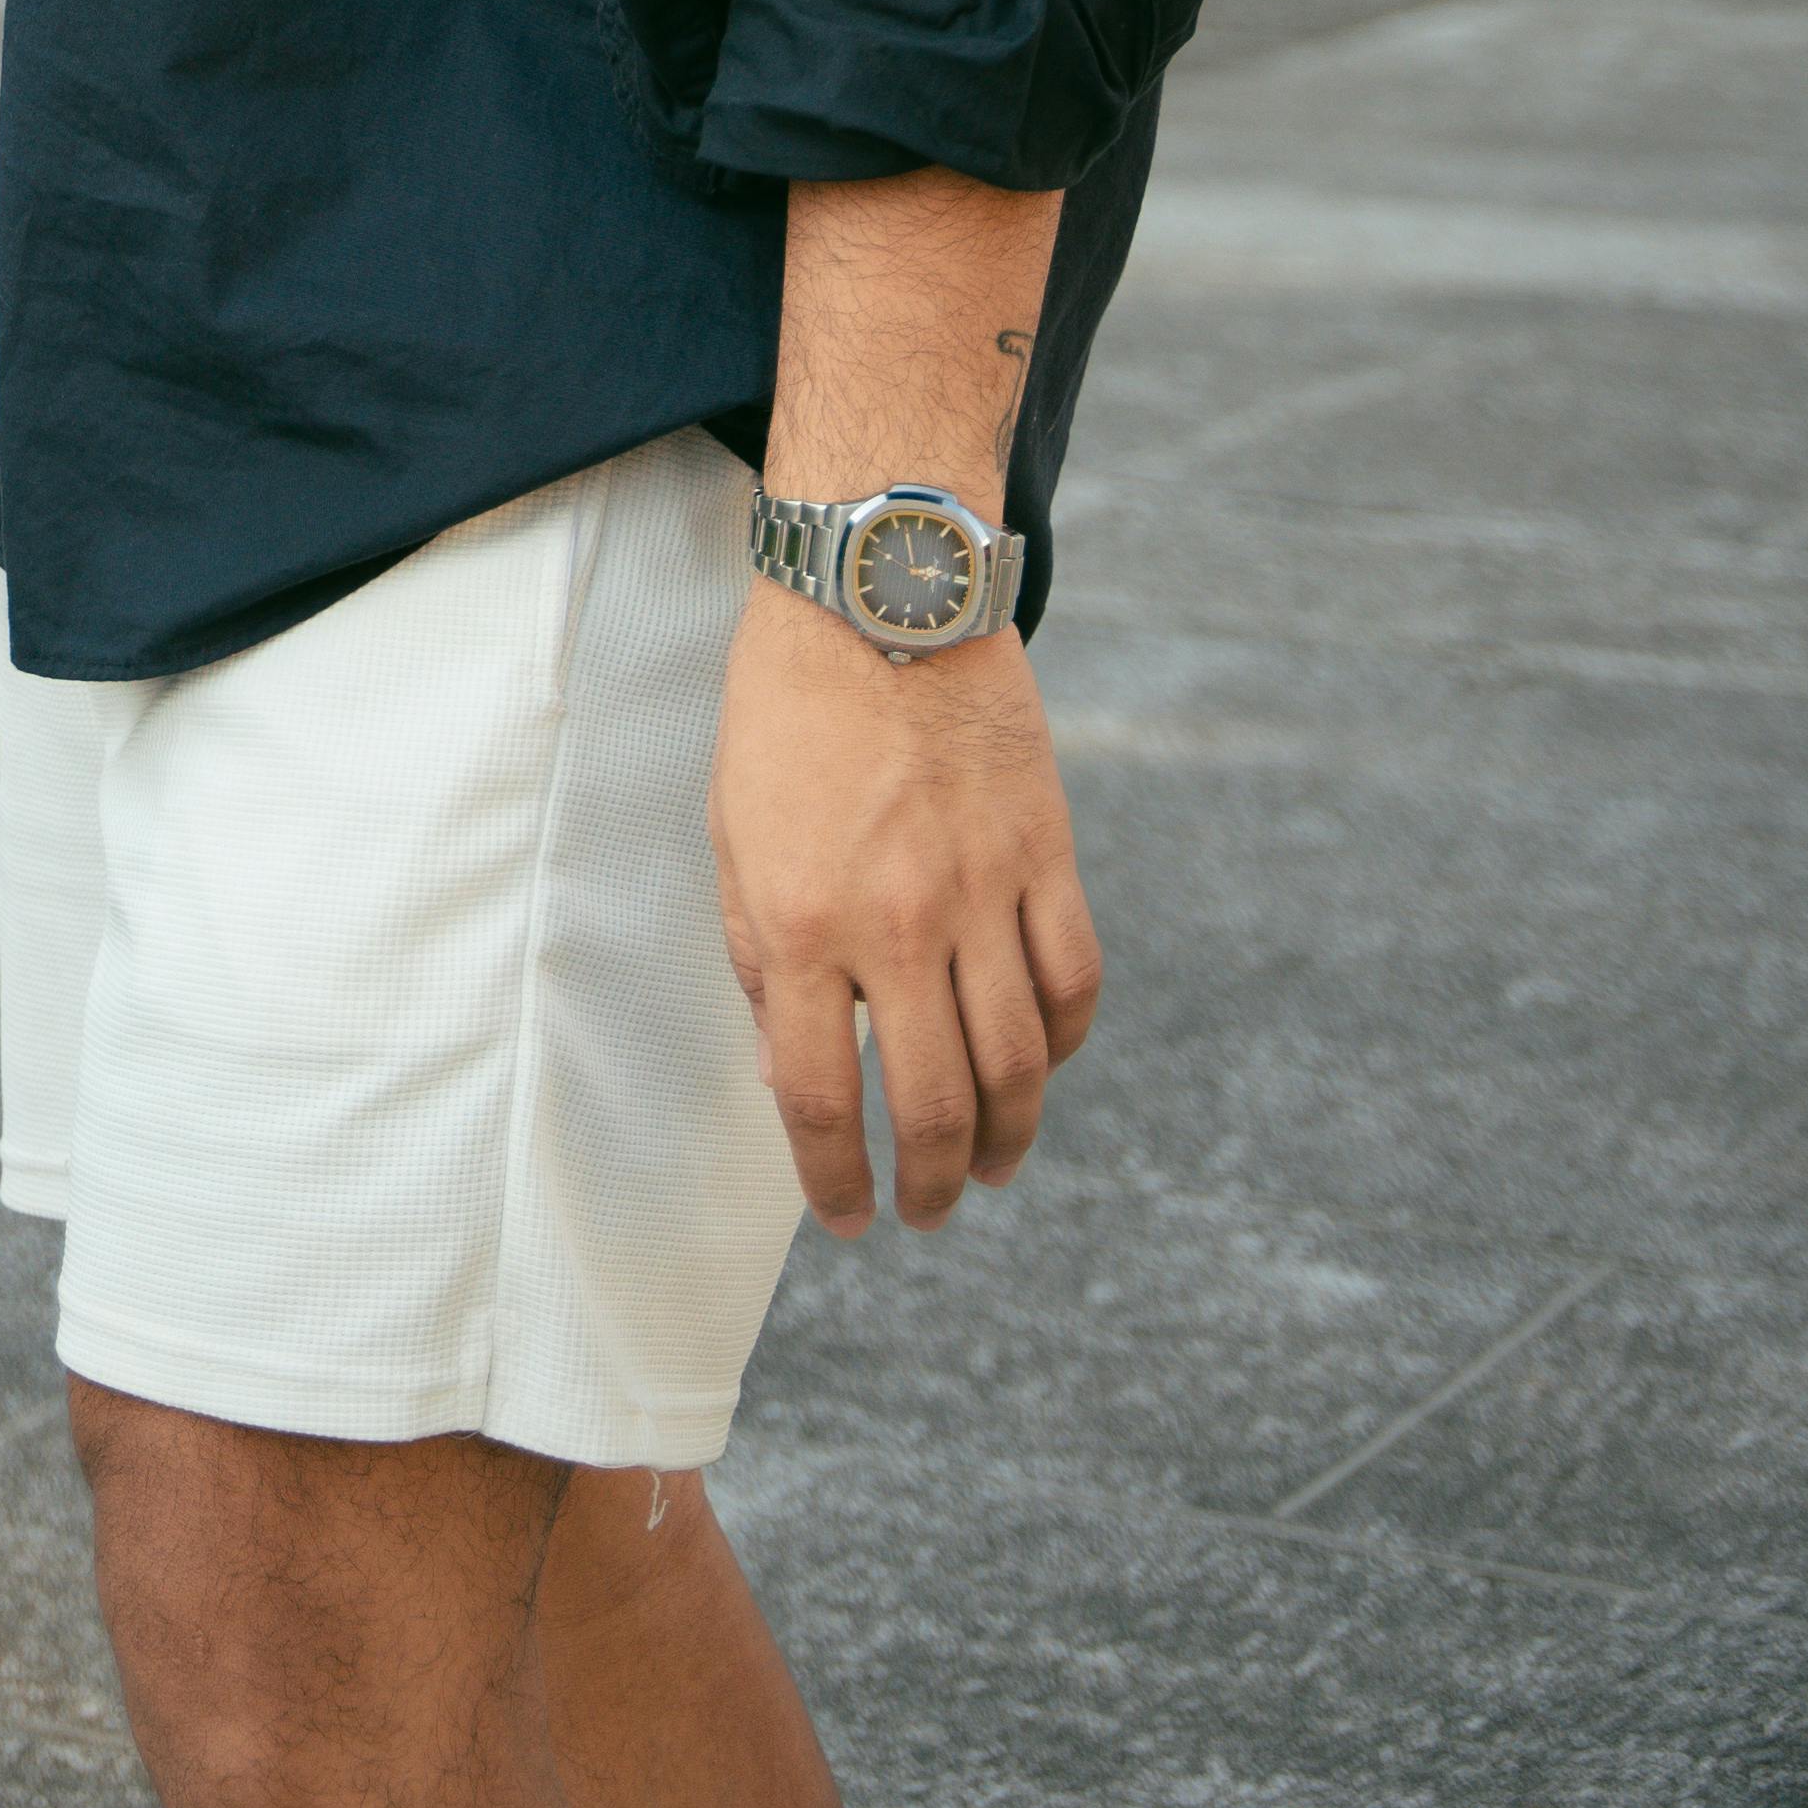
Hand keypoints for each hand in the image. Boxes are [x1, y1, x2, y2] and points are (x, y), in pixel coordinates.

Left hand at [711, 584, 1100, 1236]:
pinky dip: (1064, 1043)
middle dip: (930, 1182)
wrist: (877, 591)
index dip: (833, 1179)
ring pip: (1019, 1063)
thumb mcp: (734, 838)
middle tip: (927, 1210)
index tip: (847, 1216)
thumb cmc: (785, 714)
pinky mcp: (1045, 852)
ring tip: (989, 1167)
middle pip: (935, 1103)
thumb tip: (789, 1079)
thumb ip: (763, 963)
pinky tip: (1040, 1066)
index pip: (820, 1097)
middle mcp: (897, 920)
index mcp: (802, 920)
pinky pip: (1073, 980)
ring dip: (1008, 1138)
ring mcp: (982, 888)